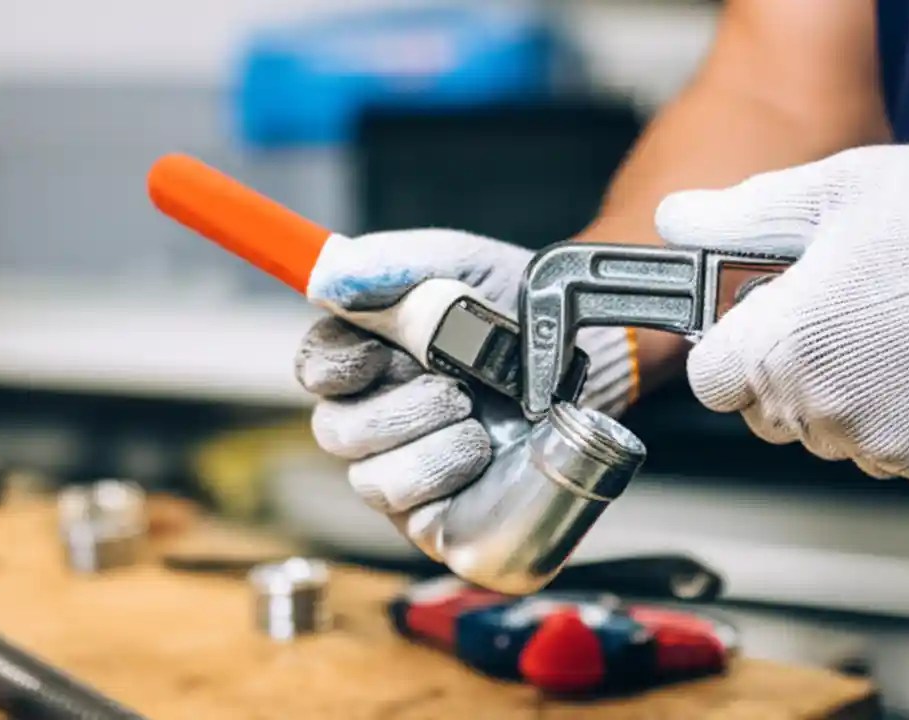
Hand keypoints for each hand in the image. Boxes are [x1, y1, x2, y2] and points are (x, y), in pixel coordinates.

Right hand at [294, 229, 635, 556]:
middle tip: (455, 388)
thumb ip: (392, 265)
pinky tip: (482, 451)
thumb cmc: (519, 303)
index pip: (316, 370)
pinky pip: (411, 512)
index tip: (379, 355)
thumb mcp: (460, 263)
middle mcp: (377, 412)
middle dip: (398, 410)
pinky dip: (443, 480)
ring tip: (476, 419)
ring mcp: (405, 465)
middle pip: (335, 431)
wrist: (592, 347)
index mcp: (367, 352)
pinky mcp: (438, 510)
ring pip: (370, 479)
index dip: (336, 370)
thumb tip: (329, 279)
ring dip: (426, 446)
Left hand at [656, 128, 908, 493]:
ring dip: (850, 399)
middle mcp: (821, 409)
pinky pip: (902, 454)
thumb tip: (674, 219)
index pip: (711, 379)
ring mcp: (882, 444)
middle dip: (788, 372)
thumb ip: (739, 215)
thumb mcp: (827, 191)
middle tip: (840, 316)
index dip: (731, 348)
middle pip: (769, 412)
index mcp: (779, 346)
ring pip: (836, 435)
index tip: (761, 321)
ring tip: (899, 333)